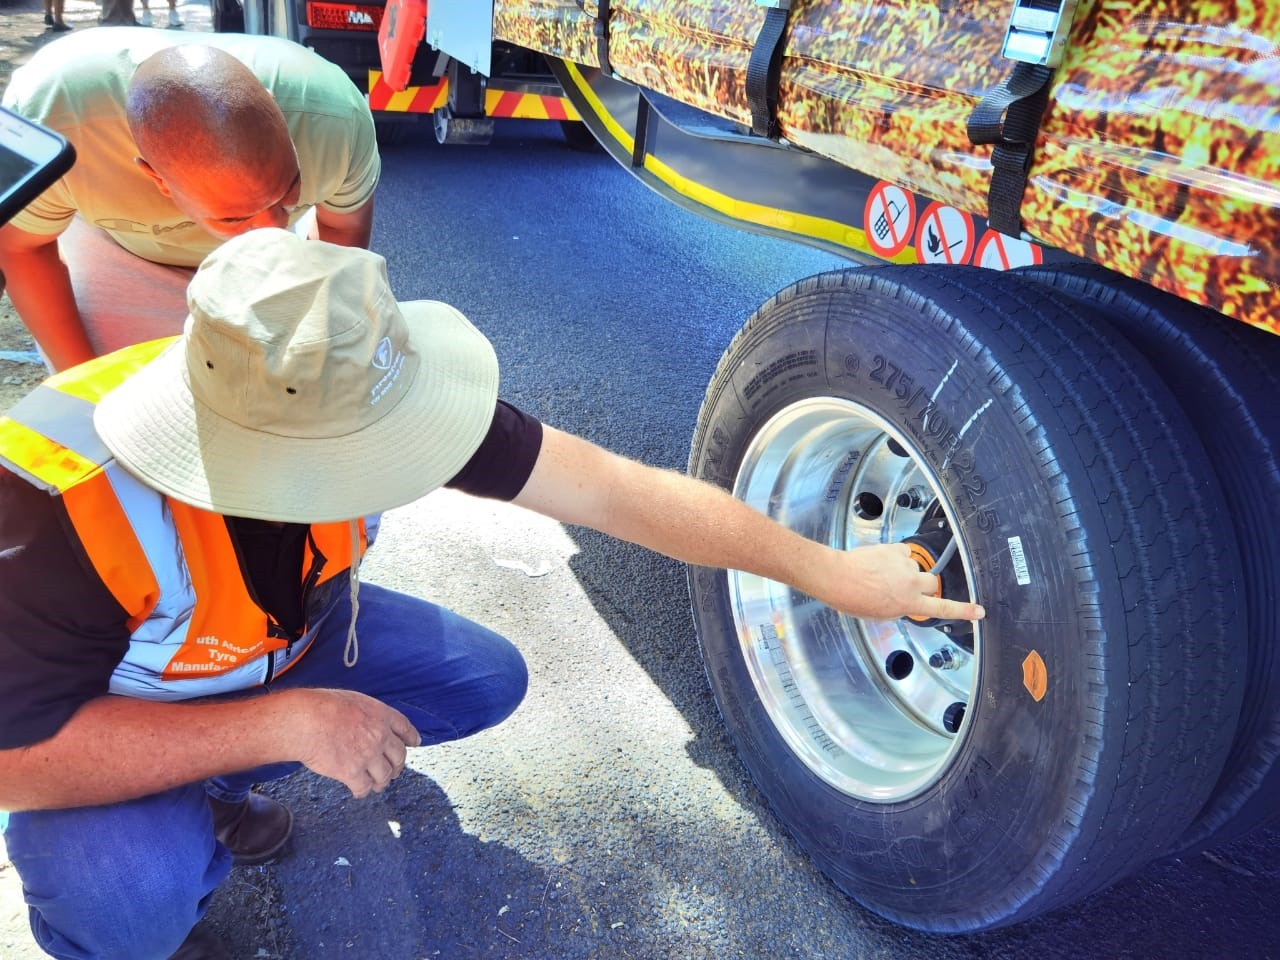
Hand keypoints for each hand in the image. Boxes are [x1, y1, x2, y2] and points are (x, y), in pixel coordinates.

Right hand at [290, 689, 420, 797]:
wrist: (305, 721)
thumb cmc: (321, 707)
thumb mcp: (352, 700)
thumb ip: (365, 713)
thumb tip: (363, 723)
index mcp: (381, 714)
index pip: (404, 728)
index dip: (411, 737)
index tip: (415, 743)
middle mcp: (380, 736)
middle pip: (399, 756)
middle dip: (398, 765)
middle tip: (394, 770)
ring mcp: (368, 755)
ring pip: (385, 775)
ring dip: (382, 782)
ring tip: (377, 785)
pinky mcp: (353, 773)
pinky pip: (364, 787)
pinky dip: (363, 791)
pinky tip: (359, 792)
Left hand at [819, 542, 985, 621]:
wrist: (838, 577)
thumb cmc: (854, 600)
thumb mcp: (880, 614)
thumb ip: (899, 607)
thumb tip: (903, 599)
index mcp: (909, 604)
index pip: (942, 608)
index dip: (963, 610)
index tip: (979, 611)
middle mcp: (911, 584)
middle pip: (931, 582)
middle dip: (922, 585)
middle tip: (902, 587)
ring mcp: (905, 565)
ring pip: (914, 567)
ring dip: (904, 570)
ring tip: (882, 574)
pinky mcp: (896, 550)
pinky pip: (904, 552)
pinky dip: (896, 556)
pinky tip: (881, 561)